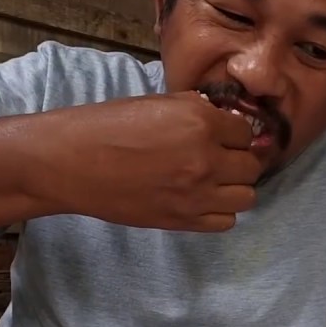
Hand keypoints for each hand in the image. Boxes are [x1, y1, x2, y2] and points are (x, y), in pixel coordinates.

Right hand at [45, 92, 262, 231]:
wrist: (73, 162)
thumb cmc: (108, 126)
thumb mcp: (158, 104)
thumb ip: (196, 111)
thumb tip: (222, 119)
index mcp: (200, 122)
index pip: (244, 132)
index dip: (233, 134)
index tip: (221, 136)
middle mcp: (206, 158)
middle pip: (251, 167)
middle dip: (238, 161)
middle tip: (220, 158)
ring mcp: (197, 193)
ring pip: (246, 197)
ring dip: (234, 188)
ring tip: (214, 181)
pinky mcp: (183, 220)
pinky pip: (225, 222)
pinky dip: (219, 212)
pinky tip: (201, 200)